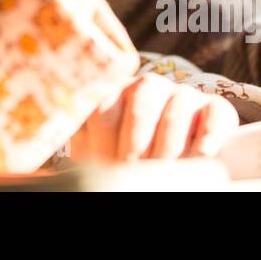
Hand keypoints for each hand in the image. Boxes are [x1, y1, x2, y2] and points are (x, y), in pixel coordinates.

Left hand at [67, 73, 238, 162]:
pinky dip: (209, 134)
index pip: (103, 103)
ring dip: (169, 145)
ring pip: (177, 106)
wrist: (160, 170)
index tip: (108, 163)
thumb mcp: (95, 155)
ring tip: (163, 172)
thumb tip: (45, 169)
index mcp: (111, 93)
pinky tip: (201, 156)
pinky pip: (215, 112)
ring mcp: (182, 95)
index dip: (105, 137)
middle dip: (136, 144)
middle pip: (141, 101)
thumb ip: (79, 143)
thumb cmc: (119, 162)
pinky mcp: (214, 110)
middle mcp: (146, 87)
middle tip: (133, 171)